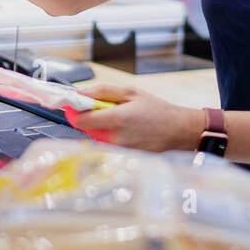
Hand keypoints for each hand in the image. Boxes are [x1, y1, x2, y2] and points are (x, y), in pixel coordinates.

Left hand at [68, 82, 204, 153]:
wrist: (177, 131)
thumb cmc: (157, 110)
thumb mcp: (131, 92)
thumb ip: (103, 92)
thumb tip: (80, 93)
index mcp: (116, 120)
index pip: (80, 120)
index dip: (73, 111)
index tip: (73, 104)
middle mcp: (115, 139)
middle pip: (85, 129)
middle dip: (88, 117)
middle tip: (102, 108)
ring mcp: (117, 150)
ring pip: (94, 137)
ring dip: (98, 126)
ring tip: (117, 118)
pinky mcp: (121, 157)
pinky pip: (105, 144)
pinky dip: (107, 135)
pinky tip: (123, 129)